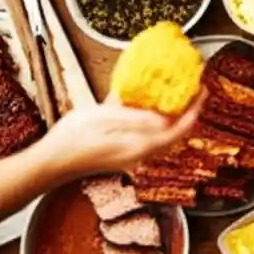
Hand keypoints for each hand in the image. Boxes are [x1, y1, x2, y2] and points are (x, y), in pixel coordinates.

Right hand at [30, 97, 201, 179]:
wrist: (50, 163)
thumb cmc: (73, 140)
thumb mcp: (105, 119)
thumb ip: (137, 117)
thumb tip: (165, 117)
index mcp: (141, 146)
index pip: (180, 129)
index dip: (195, 109)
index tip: (203, 90)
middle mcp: (141, 154)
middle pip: (175, 134)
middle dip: (188, 112)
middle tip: (194, 90)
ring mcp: (132, 156)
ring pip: (163, 135)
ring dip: (173, 116)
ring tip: (177, 95)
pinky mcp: (122, 153)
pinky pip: (148, 136)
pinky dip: (154, 121)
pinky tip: (148, 106)